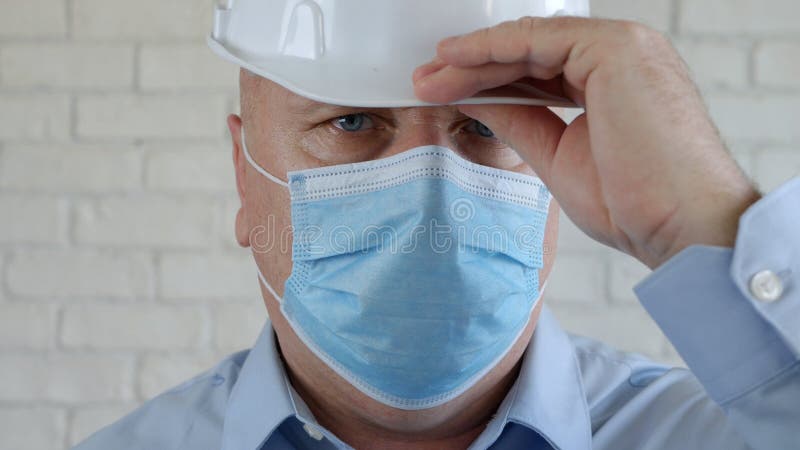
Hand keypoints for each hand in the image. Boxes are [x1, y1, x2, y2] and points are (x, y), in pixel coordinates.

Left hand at [413, 17, 759, 268]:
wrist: (679, 226)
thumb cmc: (634, 203)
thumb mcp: (556, 155)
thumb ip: (519, 121)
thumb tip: (477, 101)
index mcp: (613, 82)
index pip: (538, 69)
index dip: (488, 79)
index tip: (446, 92)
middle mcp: (621, 57)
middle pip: (529, 53)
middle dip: (472, 68)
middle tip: (425, 82)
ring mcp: (623, 47)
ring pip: (528, 43)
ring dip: (473, 59)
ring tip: (429, 78)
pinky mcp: (616, 48)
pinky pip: (536, 40)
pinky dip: (491, 49)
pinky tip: (456, 62)